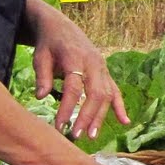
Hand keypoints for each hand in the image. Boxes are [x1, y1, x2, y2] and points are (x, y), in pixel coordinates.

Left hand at [25, 3, 127, 141]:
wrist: (62, 27)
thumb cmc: (49, 44)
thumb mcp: (40, 56)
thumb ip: (42, 76)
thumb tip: (40, 97)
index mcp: (75, 58)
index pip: (74, 87)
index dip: (67, 107)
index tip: (59, 125)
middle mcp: (93, 63)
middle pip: (95, 93)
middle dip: (87, 116)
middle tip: (76, 135)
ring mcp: (102, 68)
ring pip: (106, 95)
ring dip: (100, 116)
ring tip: (91, 136)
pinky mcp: (106, 73)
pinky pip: (115, 91)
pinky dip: (120, 107)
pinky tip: (124, 122)